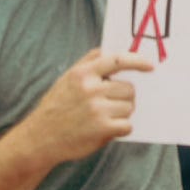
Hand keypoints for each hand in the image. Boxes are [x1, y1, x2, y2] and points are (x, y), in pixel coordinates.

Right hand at [17, 50, 150, 165]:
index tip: (150, 66)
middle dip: (124, 98)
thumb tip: (109, 50)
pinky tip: (104, 130)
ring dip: (121, 114)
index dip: (137, 61)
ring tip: (102, 119)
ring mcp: (97, 109)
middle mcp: (90, 89)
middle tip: (109, 106)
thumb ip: (87, 62)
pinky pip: (127, 125)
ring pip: (129, 107)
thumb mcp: (66, 79)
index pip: (118, 60)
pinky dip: (120, 130)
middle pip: (129, 89)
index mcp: (82, 74)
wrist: (38, 139)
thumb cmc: (56, 107)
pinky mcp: (102, 129)